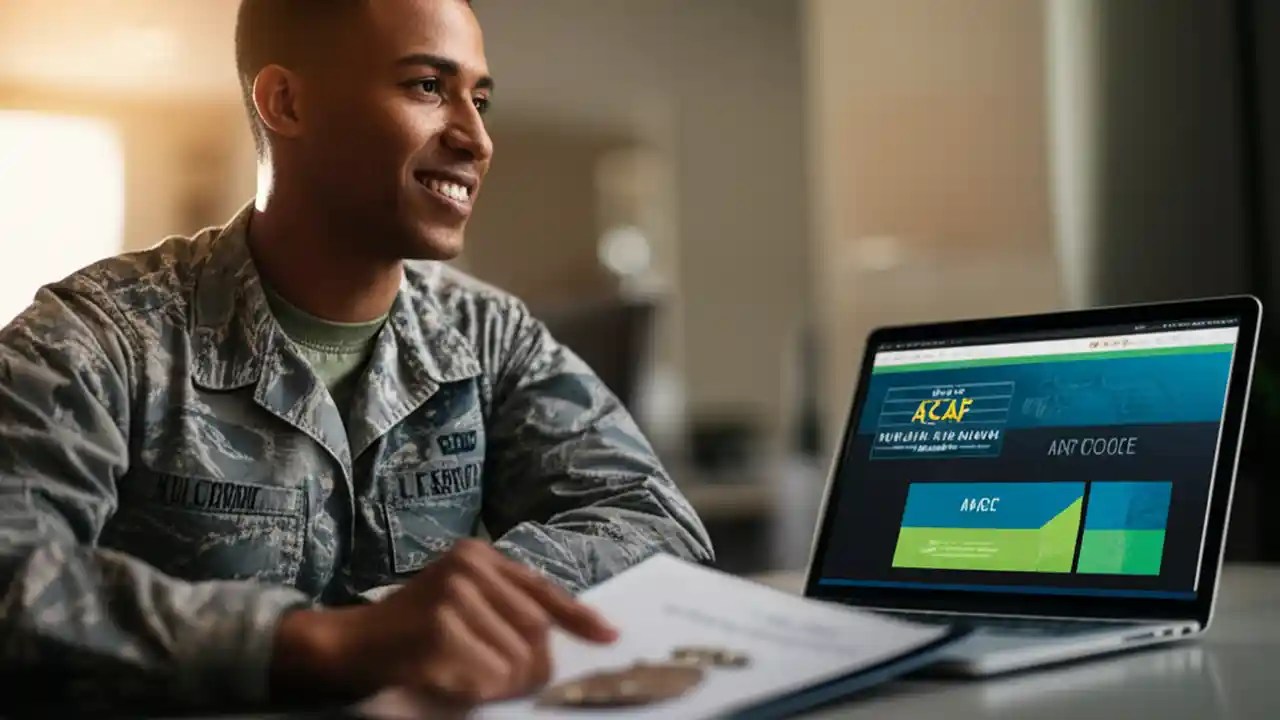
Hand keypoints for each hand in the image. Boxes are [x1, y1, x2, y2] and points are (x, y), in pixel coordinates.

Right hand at [270, 539, 617, 704]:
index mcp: (478, 556)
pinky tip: (453, 683)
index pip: (542, 589)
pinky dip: (478, 692)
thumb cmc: (411, 629)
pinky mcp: (439, 631)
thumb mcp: (461, 600)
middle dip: (534, 668)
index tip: (608, 636)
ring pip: (515, 659)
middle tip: (517, 684)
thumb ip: (507, 609)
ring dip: (503, 685)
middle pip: (536, 631)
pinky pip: (486, 677)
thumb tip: (562, 640)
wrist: (347, 644)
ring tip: (472, 680)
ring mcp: (453, 597)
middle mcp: (469, 568)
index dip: (578, 616)